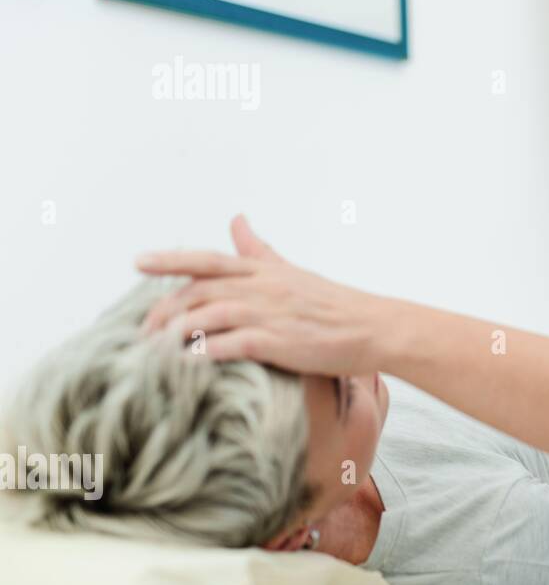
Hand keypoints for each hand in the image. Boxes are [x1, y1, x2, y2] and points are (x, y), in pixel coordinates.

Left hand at [136, 215, 389, 375]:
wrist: (373, 328)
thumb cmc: (335, 305)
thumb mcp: (292, 272)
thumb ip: (259, 251)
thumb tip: (237, 220)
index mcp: (265, 271)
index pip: (209, 260)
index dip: (171, 260)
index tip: (138, 263)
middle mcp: (263, 288)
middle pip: (199, 292)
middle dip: (164, 310)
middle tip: (141, 330)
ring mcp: (269, 314)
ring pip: (208, 316)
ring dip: (176, 333)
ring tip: (154, 350)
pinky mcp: (278, 342)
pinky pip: (229, 345)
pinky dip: (203, 353)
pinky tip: (186, 363)